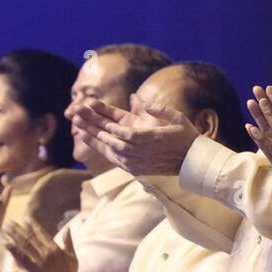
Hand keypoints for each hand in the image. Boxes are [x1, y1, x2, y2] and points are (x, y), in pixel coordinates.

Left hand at [4, 222, 77, 271]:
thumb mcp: (73, 258)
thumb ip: (69, 242)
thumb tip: (68, 228)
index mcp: (56, 249)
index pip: (43, 234)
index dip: (34, 225)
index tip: (26, 219)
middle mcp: (48, 252)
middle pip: (31, 237)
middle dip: (19, 229)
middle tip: (9, 222)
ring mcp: (41, 261)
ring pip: (25, 245)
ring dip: (14, 235)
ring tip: (5, 228)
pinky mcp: (35, 270)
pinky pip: (23, 258)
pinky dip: (14, 250)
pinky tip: (6, 244)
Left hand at [71, 99, 199, 175]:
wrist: (192, 162)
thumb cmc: (185, 137)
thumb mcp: (177, 118)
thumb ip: (160, 109)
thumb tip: (141, 101)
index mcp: (153, 138)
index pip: (128, 133)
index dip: (113, 128)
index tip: (101, 121)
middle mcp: (143, 152)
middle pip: (114, 141)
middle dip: (96, 130)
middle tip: (80, 121)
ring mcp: (139, 163)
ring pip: (112, 151)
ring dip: (95, 141)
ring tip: (80, 131)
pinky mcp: (137, 170)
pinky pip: (117, 161)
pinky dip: (105, 152)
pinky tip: (95, 144)